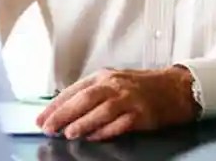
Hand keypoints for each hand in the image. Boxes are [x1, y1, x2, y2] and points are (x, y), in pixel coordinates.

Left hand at [36, 66, 198, 140]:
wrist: (174, 89)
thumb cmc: (141, 87)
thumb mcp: (114, 82)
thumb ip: (91, 94)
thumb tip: (64, 111)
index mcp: (104, 76)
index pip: (74, 90)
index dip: (56, 105)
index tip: (41, 119)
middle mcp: (115, 85)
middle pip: (84, 99)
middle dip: (63, 114)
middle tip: (48, 128)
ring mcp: (129, 99)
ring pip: (101, 110)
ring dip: (83, 123)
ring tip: (68, 133)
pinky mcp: (142, 114)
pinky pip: (120, 124)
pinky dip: (106, 131)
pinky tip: (94, 137)